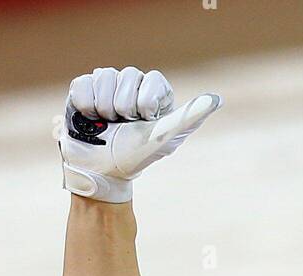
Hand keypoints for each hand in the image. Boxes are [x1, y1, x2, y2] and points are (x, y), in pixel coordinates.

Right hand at [59, 66, 221, 202]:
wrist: (101, 172)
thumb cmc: (136, 157)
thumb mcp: (164, 138)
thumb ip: (189, 117)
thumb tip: (217, 99)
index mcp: (156, 92)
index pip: (154, 80)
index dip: (145, 104)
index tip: (143, 122)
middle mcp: (133, 82)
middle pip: (129, 75)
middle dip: (124, 109)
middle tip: (123, 127)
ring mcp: (108, 82)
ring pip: (105, 75)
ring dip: (104, 108)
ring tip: (106, 124)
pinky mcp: (84, 86)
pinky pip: (84, 84)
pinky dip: (86, 106)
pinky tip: (91, 119)